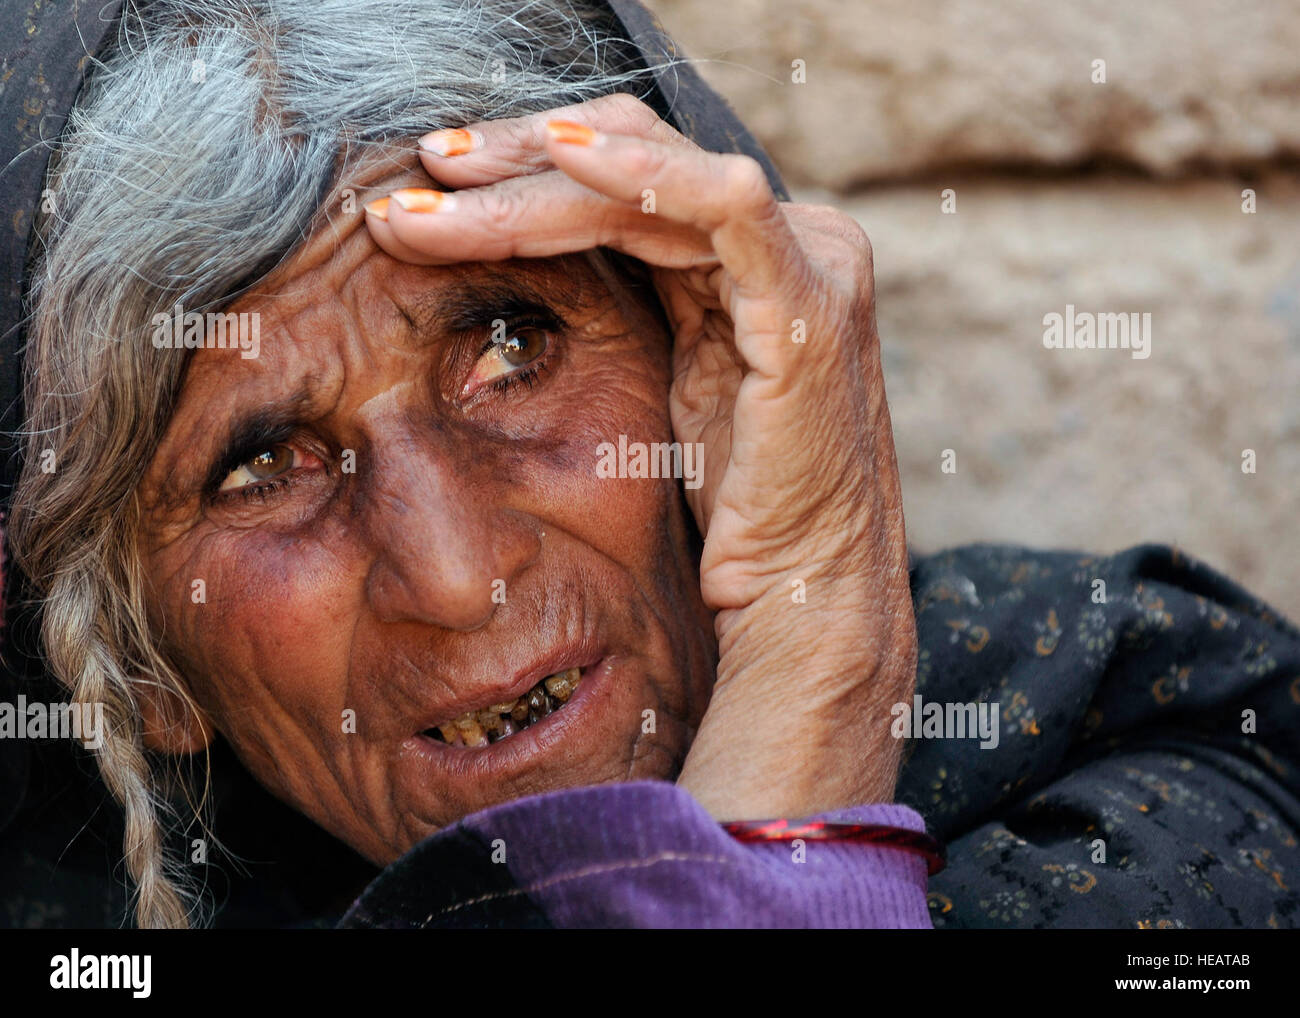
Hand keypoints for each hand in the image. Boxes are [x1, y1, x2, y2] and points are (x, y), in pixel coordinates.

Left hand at [364, 93, 916, 818]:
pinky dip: (645, 174)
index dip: (530, 168)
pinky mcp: (810, 304)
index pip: (629, 179)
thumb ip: (630, 306)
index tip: (430, 187)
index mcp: (748, 262)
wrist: (802, 597)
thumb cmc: (731, 513)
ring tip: (441, 182)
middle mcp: (789, 242)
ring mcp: (809, 265)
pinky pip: (725, 211)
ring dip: (537, 180)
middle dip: (518, 160)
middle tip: (421, 172)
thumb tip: (518, 264)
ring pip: (654, 181)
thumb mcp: (665, 387)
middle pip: (636, 159)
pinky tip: (563, 155)